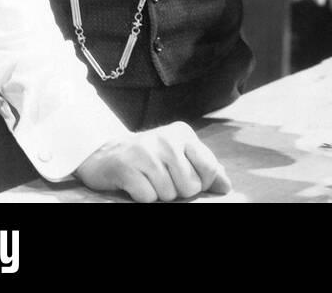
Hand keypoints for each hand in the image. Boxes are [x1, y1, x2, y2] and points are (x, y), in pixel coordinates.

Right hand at [74, 121, 231, 202]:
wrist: (105, 155)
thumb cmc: (149, 158)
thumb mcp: (179, 155)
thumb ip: (205, 168)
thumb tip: (226, 187)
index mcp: (183, 133)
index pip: (209, 168)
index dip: (201, 183)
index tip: (187, 179)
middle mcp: (166, 139)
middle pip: (190, 186)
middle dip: (178, 191)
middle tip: (163, 180)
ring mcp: (145, 152)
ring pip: (169, 194)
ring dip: (159, 194)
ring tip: (148, 181)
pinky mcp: (126, 168)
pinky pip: (148, 197)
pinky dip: (143, 197)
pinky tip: (136, 184)